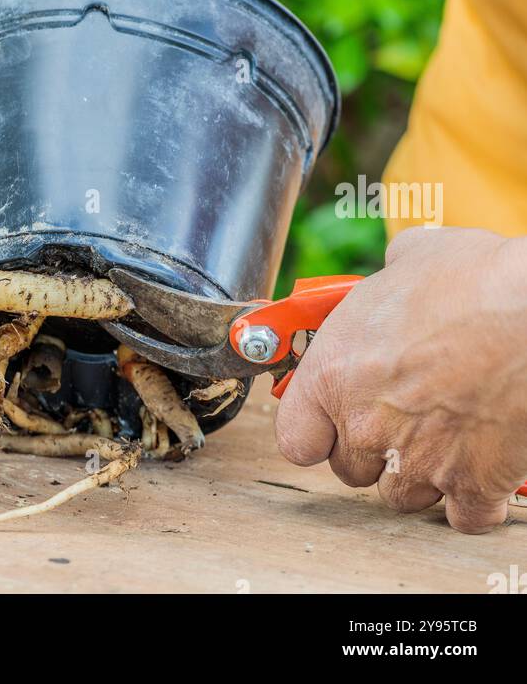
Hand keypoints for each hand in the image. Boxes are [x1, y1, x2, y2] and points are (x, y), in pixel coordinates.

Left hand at [275, 226, 526, 531]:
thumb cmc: (474, 279)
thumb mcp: (407, 259)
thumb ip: (384, 283)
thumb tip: (394, 272)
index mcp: (335, 372)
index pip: (295, 437)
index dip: (314, 430)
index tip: (328, 422)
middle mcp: (366, 425)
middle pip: (350, 469)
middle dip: (372, 447)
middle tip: (400, 416)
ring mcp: (418, 461)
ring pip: (402, 495)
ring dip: (418, 473)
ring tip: (441, 436)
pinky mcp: (472, 484)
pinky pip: (461, 516)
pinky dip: (471, 499)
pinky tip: (479, 467)